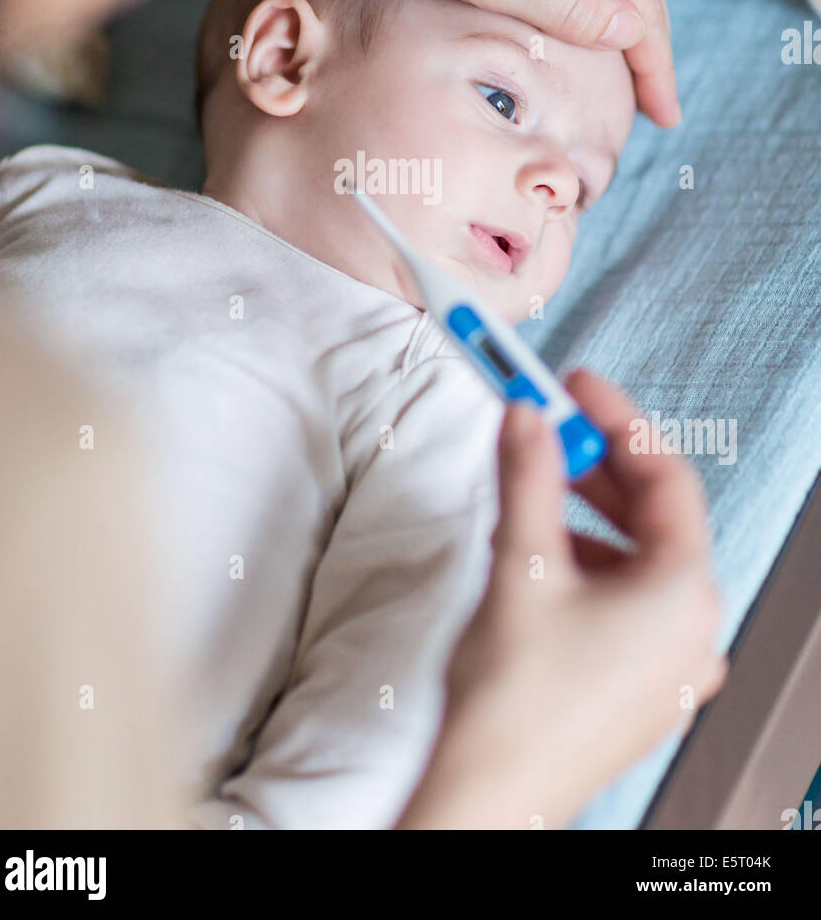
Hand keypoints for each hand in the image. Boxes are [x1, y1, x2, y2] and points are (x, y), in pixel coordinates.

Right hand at [396, 370, 726, 829]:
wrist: (488, 795)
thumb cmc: (514, 702)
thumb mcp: (521, 563)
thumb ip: (528, 476)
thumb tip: (527, 418)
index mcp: (684, 593)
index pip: (665, 476)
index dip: (615, 420)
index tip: (575, 386)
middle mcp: (693, 629)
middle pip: (652, 516)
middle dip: (593, 468)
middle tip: (545, 427)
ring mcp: (671, 665)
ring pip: (637, 560)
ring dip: (585, 519)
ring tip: (529, 499)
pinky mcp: (641, 687)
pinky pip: (627, 603)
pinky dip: (588, 568)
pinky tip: (541, 561)